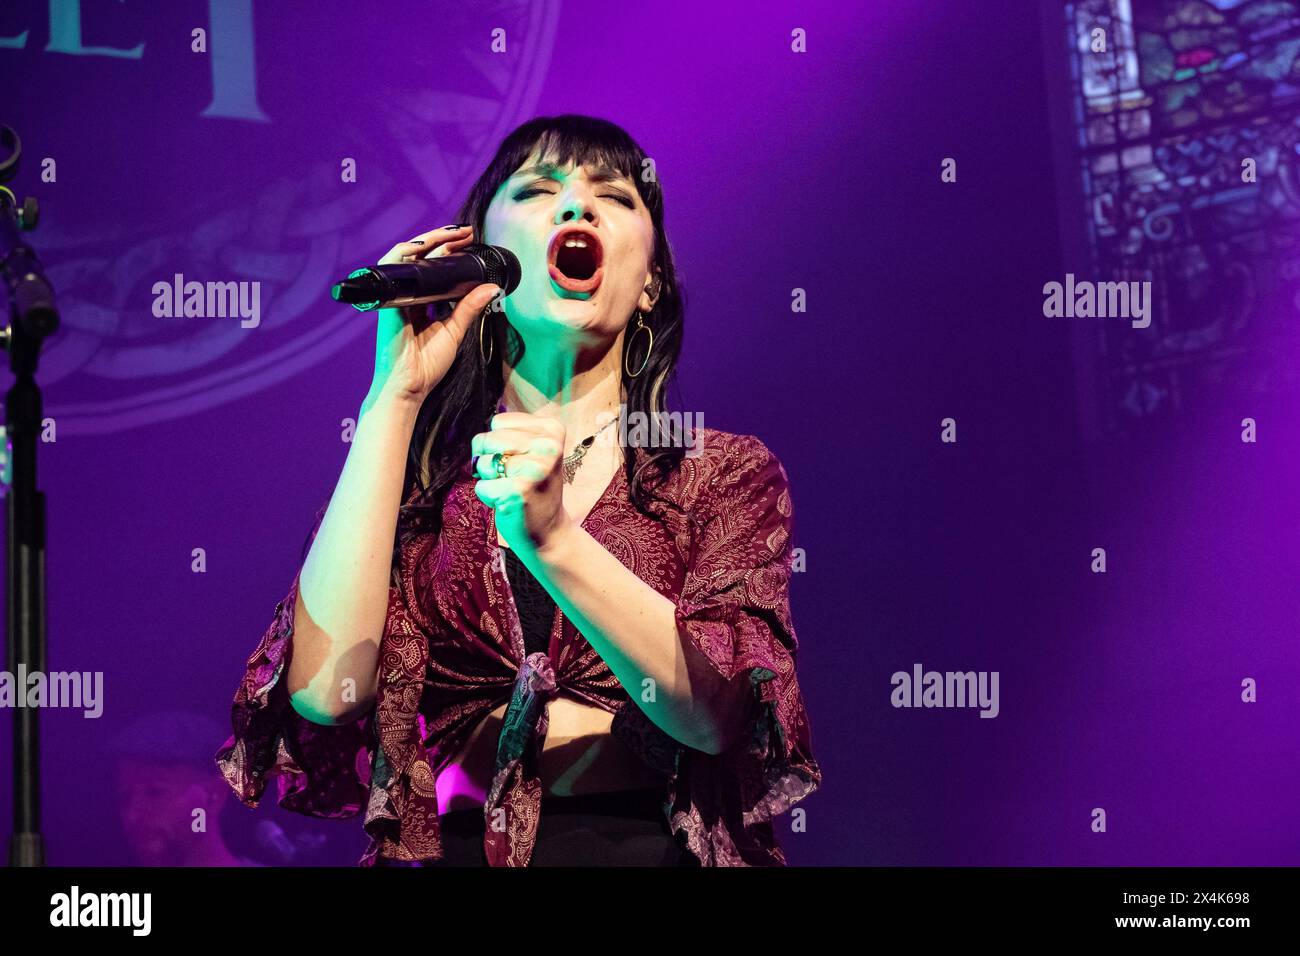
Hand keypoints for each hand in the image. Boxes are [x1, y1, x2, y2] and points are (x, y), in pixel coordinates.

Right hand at [369, 225, 499, 403]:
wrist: (407, 387)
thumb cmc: (426, 365)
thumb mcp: (454, 331)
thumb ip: (470, 308)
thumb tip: (492, 287)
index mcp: (420, 303)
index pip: (433, 269)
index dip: (449, 252)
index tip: (468, 240)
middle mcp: (406, 296)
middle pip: (420, 258)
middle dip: (442, 241)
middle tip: (464, 232)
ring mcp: (395, 297)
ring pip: (405, 257)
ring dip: (427, 242)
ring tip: (449, 234)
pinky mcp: (388, 302)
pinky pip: (392, 270)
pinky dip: (405, 254)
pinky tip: (423, 247)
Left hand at [471, 412, 573, 550]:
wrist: (549, 528)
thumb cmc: (534, 486)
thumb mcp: (533, 451)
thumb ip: (510, 433)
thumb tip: (480, 438)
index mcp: (552, 429)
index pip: (498, 422)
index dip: (498, 444)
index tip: (520, 460)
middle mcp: (548, 446)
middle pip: (487, 439)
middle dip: (490, 460)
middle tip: (512, 477)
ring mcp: (535, 468)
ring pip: (482, 462)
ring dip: (490, 478)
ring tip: (511, 488)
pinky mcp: (519, 491)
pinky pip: (481, 486)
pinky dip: (488, 496)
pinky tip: (508, 501)